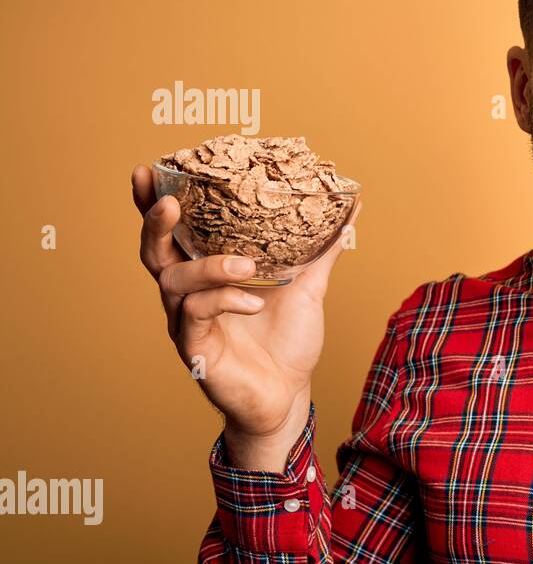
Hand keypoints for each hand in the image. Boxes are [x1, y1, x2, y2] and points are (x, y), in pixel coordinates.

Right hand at [131, 164, 357, 468]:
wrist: (290, 394)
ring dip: (210, 266)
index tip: (150, 169)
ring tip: (247, 266)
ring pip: (174, 281)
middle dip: (155, 222)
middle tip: (170, 202)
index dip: (154, 202)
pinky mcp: (194, 348)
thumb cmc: (289, 342)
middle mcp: (188, 294)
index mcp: (206, 273)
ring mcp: (186, 321)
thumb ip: (322, 247)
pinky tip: (254, 303)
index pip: (172, 232)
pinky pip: (196, 314)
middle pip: (154, 251)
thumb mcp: (308, 285)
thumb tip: (351, 206)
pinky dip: (225, 300)